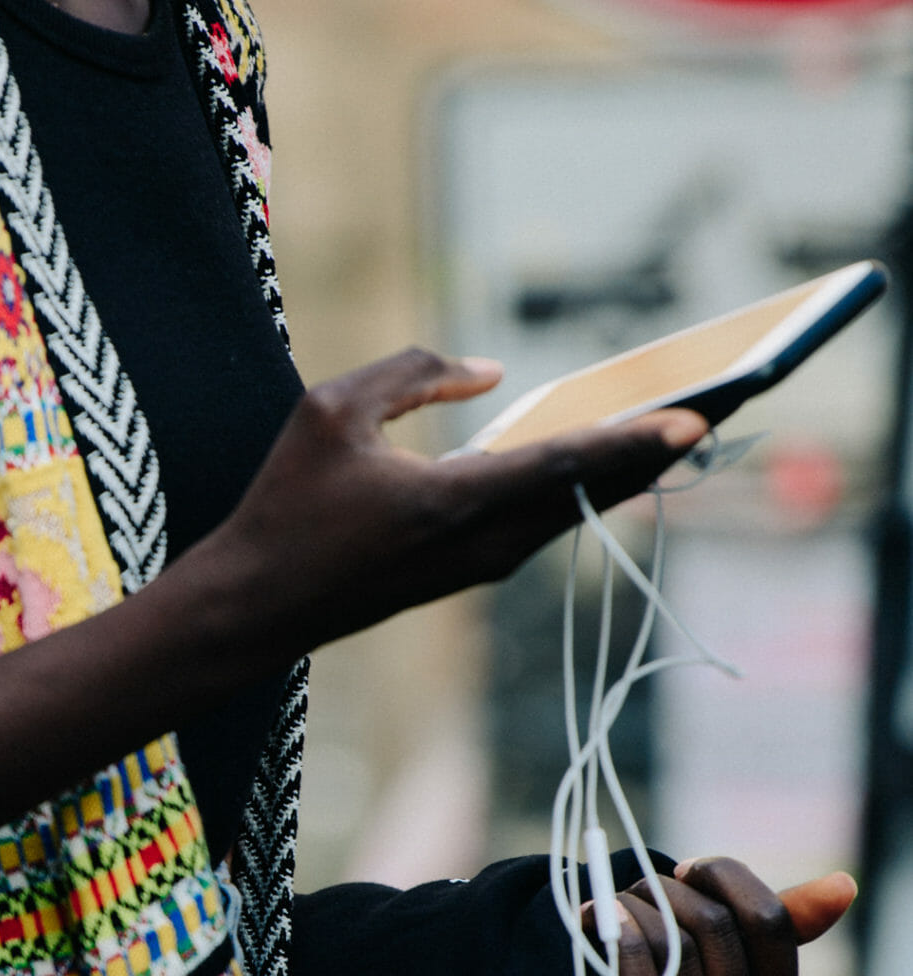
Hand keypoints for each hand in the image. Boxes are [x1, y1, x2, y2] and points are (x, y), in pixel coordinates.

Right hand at [207, 348, 706, 667]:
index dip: (634, 440)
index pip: (565, 465)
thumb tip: (488, 369)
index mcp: (454, 502)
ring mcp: (479, 567)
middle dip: (652, 452)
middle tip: (718, 412)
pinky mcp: (467, 574)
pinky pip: (543, 525)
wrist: (256, 605)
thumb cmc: (286, 504)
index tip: (696, 419)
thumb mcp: (331, 410)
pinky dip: (581, 492)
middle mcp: (482, 544)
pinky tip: (602, 466)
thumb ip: (412, 372)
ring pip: (571, 512)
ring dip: (624, 474)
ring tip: (676, 433)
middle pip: (589, 492)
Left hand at [605, 859, 856, 975]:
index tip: (687, 869)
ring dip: (634, 910)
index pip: (771, 924)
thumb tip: (844, 884)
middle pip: (716, 929)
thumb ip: (774, 932)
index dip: (724, 877)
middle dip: (668, 890)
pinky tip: (595, 922)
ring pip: (675, 951)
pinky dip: (616, 939)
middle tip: (636, 888)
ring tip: (611, 907)